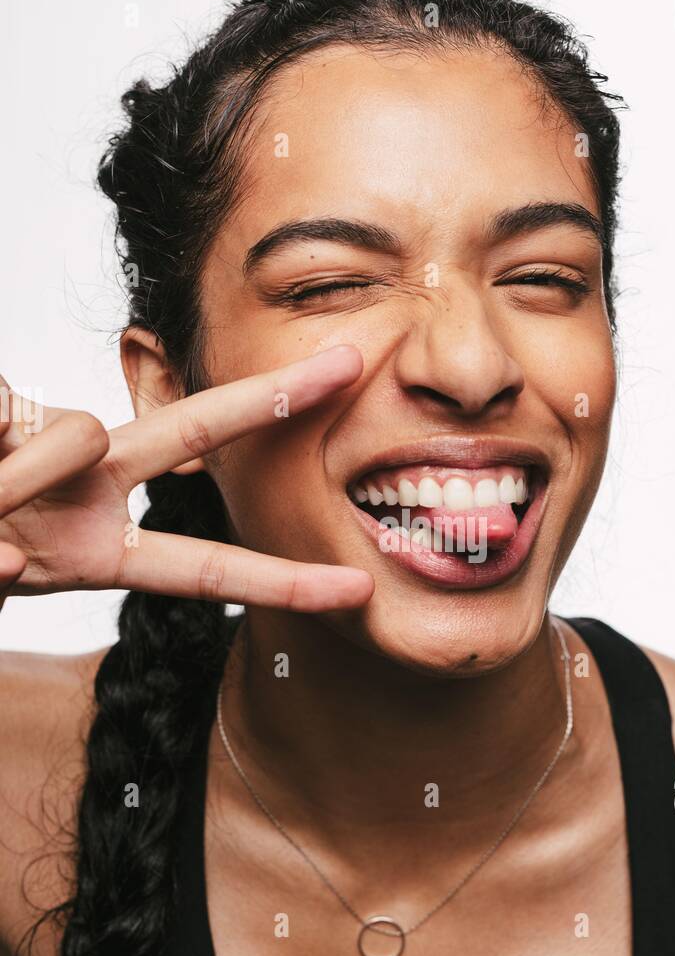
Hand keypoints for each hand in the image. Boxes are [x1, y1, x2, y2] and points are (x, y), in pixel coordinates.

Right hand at [0, 345, 373, 612]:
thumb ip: (9, 572)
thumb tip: (15, 557)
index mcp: (99, 550)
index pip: (204, 562)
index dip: (281, 579)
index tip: (355, 592)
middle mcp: (87, 492)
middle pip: (192, 432)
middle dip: (275, 400)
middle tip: (359, 363)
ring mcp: (46, 449)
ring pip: (81, 432)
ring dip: (15, 488)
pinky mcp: (11, 409)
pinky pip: (12, 415)